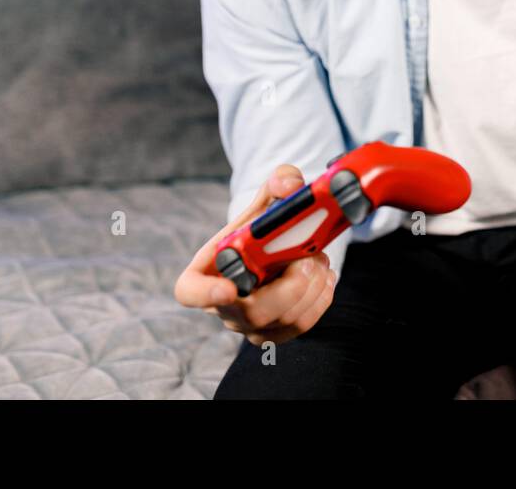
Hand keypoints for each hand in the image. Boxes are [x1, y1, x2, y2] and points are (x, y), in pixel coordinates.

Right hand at [175, 164, 336, 345]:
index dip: (206, 294)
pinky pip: (301, 325)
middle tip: (308, 257)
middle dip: (290, 286)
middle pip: (252, 313)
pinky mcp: (275, 332)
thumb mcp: (265, 201)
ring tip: (319, 258)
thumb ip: (277, 183)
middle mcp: (222, 306)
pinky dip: (320, 299)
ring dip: (312, 288)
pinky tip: (324, 276)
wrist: (273, 251)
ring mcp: (248, 325)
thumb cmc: (260, 229)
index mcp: (205, 271)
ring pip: (282, 320)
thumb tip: (291, 184)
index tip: (228, 289)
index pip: (191, 292)